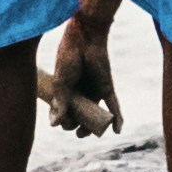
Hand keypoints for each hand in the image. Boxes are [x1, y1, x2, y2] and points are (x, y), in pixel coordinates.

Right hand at [50, 12, 124, 135]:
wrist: (83, 39)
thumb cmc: (68, 57)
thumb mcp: (61, 84)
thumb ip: (59, 104)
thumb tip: (54, 125)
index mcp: (67, 91)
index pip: (66, 113)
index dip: (65, 122)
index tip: (62, 123)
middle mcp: (81, 93)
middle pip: (81, 117)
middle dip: (77, 127)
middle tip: (75, 129)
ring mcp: (95, 92)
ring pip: (96, 115)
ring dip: (93, 127)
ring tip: (86, 132)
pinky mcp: (107, 89)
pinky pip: (114, 107)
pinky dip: (117, 119)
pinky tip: (118, 131)